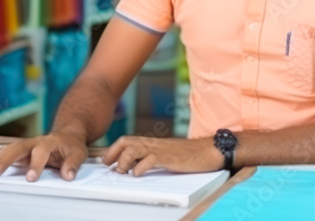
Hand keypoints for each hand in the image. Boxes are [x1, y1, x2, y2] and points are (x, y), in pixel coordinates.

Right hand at [0, 131, 88, 181]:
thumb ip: (73, 164)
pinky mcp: (20, 151)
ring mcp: (26, 146)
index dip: (35, 164)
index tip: (31, 177)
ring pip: (8, 149)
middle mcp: (35, 142)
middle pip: (17, 148)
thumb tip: (68, 175)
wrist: (67, 136)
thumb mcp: (79, 153)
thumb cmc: (71, 146)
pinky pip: (5, 152)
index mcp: (49, 142)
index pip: (41, 152)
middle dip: (4, 160)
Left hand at [103, 136, 222, 176]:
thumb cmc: (189, 155)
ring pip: (133, 149)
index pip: (127, 140)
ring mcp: (160, 149)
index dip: (113, 149)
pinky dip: (140, 168)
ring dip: (123, 162)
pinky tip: (138, 174)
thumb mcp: (166, 155)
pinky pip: (149, 159)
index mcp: (152, 143)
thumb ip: (151, 158)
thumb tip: (135, 166)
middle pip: (126, 141)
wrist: (208, 151)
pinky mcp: (168, 157)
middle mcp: (153, 143)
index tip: (106, 160)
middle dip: (113, 153)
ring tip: (122, 172)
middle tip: (108, 165)